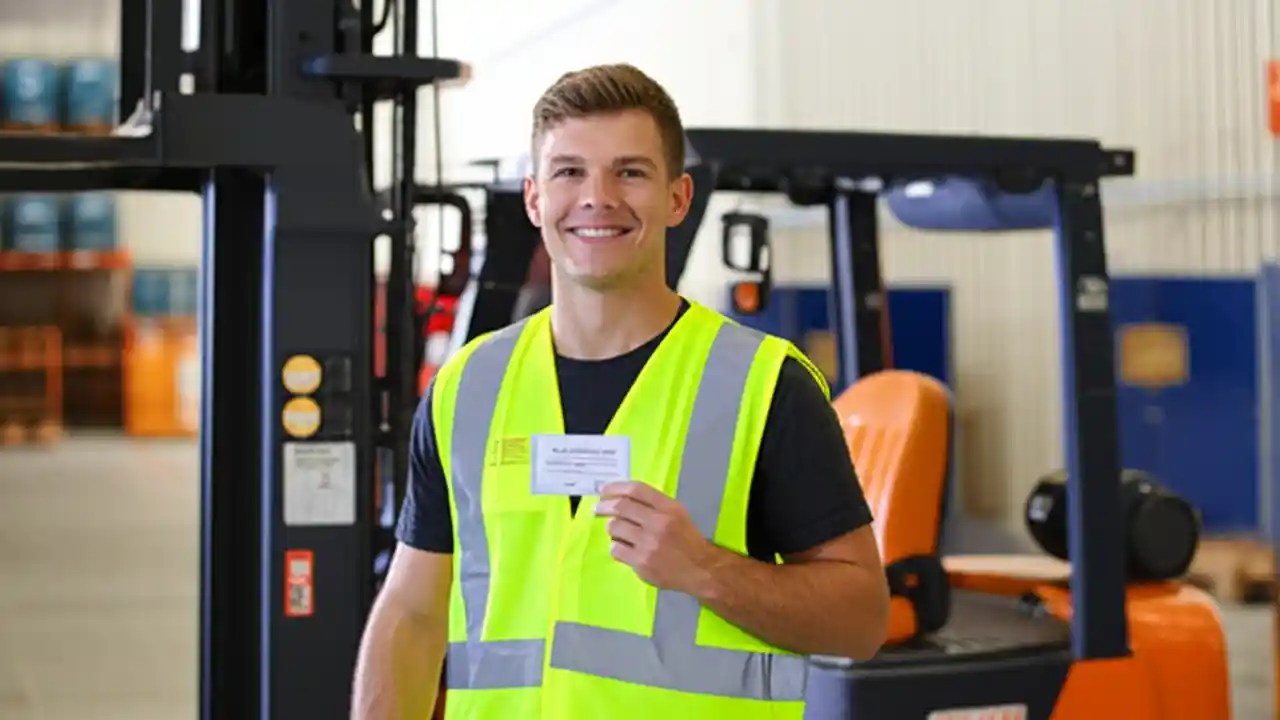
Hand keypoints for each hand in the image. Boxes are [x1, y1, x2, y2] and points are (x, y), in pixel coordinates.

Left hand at [594, 481, 716, 594]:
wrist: (701, 569)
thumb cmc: (686, 538)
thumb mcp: (676, 513)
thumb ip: (652, 504)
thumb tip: (619, 496)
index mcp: (668, 508)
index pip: (636, 490)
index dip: (616, 487)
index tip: (603, 489)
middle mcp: (658, 523)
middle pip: (621, 507)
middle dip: (604, 506)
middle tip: (598, 508)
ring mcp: (649, 544)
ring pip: (615, 528)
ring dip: (612, 528)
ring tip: (618, 531)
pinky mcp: (641, 563)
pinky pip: (616, 549)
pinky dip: (616, 547)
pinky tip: (624, 548)